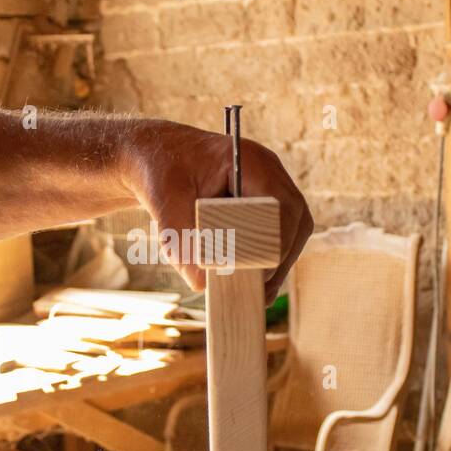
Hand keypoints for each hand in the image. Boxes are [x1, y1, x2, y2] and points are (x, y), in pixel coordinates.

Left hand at [120, 123, 313, 304]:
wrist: (157, 156)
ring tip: (257, 295)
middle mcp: (269, 173)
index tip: (255, 276)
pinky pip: (279, 233)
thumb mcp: (165, 205)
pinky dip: (268, 257)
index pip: (282, 209)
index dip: (274, 246)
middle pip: (293, 223)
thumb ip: (180, 242)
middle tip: (258, 293)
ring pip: (291, 231)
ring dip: (276, 261)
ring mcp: (270, 187)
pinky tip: (254, 283)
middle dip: (278, 259)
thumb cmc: (161, 171)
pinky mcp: (264, 202)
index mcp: (252, 162)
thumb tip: (202, 284)